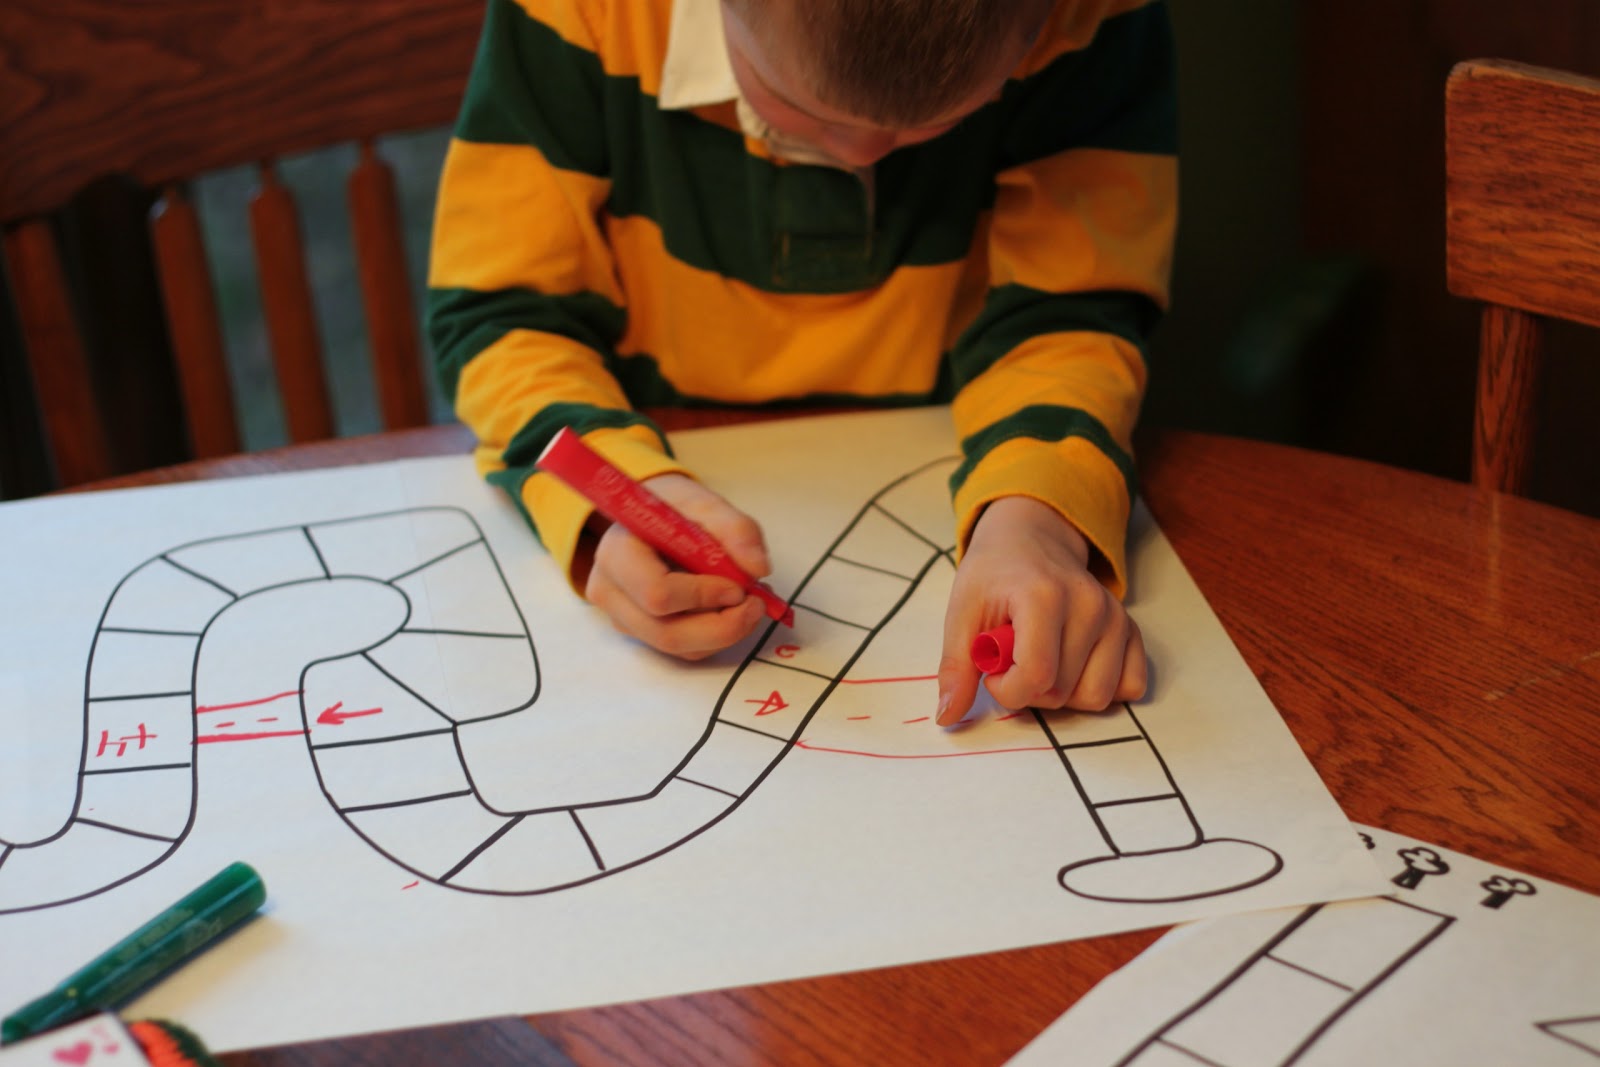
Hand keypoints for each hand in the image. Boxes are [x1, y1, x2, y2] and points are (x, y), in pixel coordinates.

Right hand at [582, 474, 771, 659]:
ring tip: (748, 603)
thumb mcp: (703, 501)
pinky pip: (683, 650)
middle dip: (723, 626)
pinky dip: (715, 637)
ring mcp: (623, 618)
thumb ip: (735, 528)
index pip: (658, 593)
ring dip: (724, 633)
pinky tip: (729, 609)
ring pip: (679, 648)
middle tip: (757, 605)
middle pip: (667, 633)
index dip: (704, 596)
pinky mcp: (642, 633)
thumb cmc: (670, 508)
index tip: (738, 585)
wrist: (648, 518)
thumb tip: (757, 568)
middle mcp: (611, 592)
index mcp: (618, 553)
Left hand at [935, 496, 1146, 724]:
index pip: (1036, 675)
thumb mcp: (962, 614)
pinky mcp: (1131, 629)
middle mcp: (1089, 605)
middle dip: (1030, 691)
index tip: (991, 671)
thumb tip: (948, 716)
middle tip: (1014, 658)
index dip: (1007, 689)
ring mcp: (1115, 617)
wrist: (1032, 539)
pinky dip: (1100, 687)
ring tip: (1043, 661)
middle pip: (1062, 692)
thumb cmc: (994, 576)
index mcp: (1044, 596)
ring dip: (1064, 694)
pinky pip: (1130, 687)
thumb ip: (955, 667)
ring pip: (1097, 697)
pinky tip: (1074, 666)